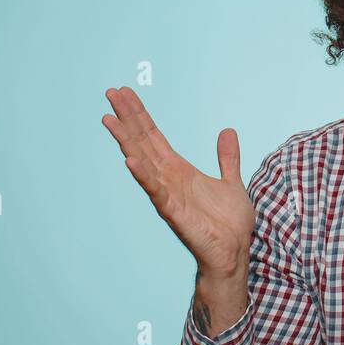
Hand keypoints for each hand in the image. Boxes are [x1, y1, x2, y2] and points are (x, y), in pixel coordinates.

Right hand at [102, 87, 254, 280]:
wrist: (233, 251)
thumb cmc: (228, 223)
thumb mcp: (231, 181)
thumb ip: (227, 158)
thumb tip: (227, 131)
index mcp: (179, 170)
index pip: (153, 136)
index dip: (140, 115)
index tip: (125, 93)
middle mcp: (168, 179)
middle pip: (143, 142)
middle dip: (127, 118)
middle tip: (110, 93)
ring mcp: (168, 195)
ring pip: (142, 163)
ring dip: (126, 142)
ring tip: (109, 121)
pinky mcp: (174, 213)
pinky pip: (156, 192)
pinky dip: (144, 177)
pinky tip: (130, 162)